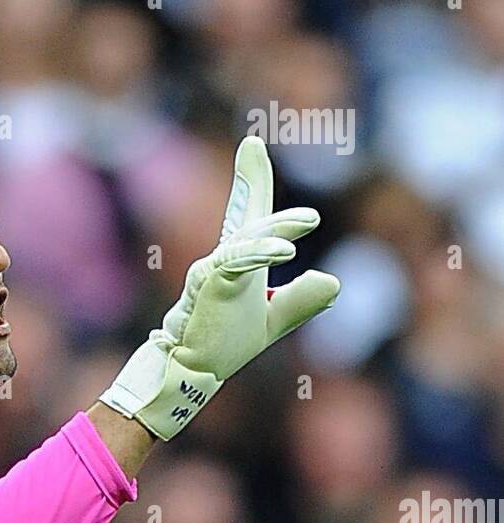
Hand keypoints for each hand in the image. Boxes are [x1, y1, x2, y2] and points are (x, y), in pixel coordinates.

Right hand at [98, 135, 339, 440]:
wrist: (192, 372)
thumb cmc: (223, 345)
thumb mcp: (273, 320)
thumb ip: (301, 301)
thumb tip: (333, 281)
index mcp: (238, 263)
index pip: (247, 216)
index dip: (251, 181)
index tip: (251, 146)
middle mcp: (223, 260)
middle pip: (245, 216)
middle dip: (251, 181)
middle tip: (253, 148)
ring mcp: (213, 270)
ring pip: (245, 238)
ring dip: (277, 227)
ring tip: (309, 220)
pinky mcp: (209, 285)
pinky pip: (234, 262)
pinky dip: (260, 253)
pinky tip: (286, 250)